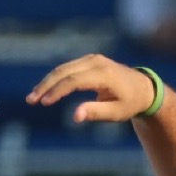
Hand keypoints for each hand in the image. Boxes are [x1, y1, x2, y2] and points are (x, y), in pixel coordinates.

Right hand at [27, 55, 160, 122]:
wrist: (144, 88)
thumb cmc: (131, 103)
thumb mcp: (116, 112)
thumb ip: (96, 113)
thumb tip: (75, 116)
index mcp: (104, 75)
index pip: (74, 80)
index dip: (57, 91)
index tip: (44, 102)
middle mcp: (97, 62)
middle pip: (64, 71)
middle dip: (46, 85)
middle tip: (31, 100)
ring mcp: (93, 59)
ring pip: (63, 68)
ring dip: (47, 82)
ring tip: (34, 97)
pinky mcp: (89, 60)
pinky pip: (68, 68)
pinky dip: (56, 78)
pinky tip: (46, 91)